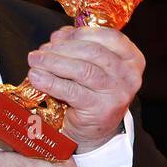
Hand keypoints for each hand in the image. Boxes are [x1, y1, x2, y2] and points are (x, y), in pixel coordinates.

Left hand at [25, 26, 144, 153]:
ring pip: (82, 70)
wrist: (95, 133)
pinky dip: (50, 82)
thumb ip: (79, 47)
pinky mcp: (101, 110)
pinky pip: (71, 91)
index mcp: (132, 59)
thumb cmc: (92, 94)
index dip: (80, 33)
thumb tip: (58, 36)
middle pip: (93, 52)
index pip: (109, 36)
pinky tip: (36, 78)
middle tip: (40, 51)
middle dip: (62, 48)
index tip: (57, 37)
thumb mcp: (92, 67)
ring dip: (53, 62)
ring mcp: (117, 94)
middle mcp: (129, 76)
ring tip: (34, 61)